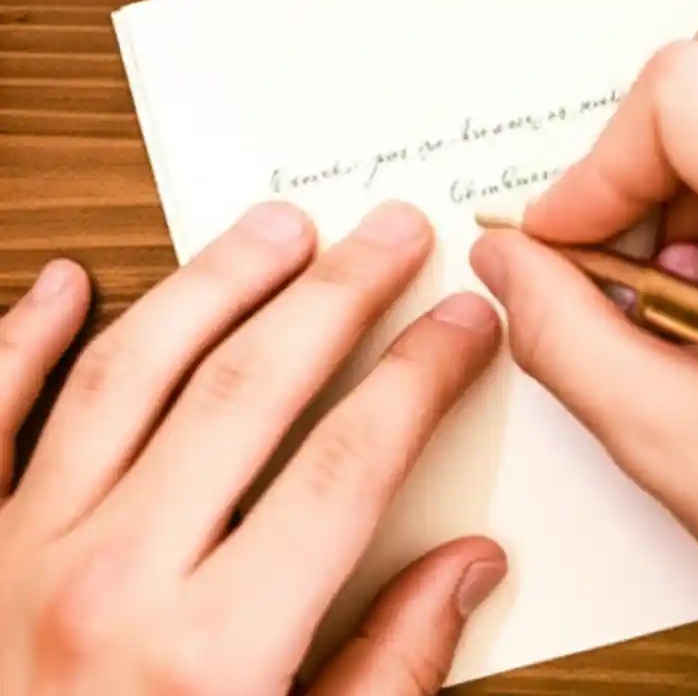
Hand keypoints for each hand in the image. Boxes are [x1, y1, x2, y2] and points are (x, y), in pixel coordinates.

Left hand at [0, 202, 504, 694]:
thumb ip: (392, 671)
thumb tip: (469, 570)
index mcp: (216, 650)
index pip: (351, 463)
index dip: (419, 377)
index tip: (463, 326)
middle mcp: (113, 582)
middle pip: (250, 389)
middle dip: (336, 295)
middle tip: (388, 234)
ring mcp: (20, 555)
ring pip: (128, 373)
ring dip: (211, 284)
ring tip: (272, 229)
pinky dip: (19, 340)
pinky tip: (63, 284)